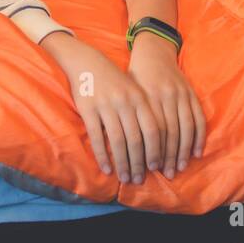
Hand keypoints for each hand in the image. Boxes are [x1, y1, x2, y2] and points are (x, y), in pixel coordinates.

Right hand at [41, 32, 161, 183]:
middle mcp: (125, 102)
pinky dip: (102, 155)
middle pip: (136, 139)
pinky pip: (97, 137)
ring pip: (118, 141)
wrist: (87, 62)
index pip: (154, 129)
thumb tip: (157, 146)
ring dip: (123, 163)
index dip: (156, 150)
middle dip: (140, 163)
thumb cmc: (115, 81)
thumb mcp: (134, 91)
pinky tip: (106, 169)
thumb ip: (145, 113)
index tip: (157, 168)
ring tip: (126, 178)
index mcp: (140, 98)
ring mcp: (106, 105)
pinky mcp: (88, 109)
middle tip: (140, 180)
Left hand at [127, 32, 205, 179]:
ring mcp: (180, 94)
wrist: (152, 49)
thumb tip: (118, 148)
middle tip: (165, 175)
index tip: (146, 169)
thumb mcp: (125, 92)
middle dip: (166, 156)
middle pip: (168, 133)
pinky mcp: (190, 92)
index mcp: (146, 96)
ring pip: (184, 128)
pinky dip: (198, 137)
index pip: (150, 131)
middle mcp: (164, 95)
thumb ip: (125, 116)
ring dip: (182, 151)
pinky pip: (198, 118)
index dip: (149, 152)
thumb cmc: (134, 75)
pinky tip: (195, 153)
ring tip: (178, 168)